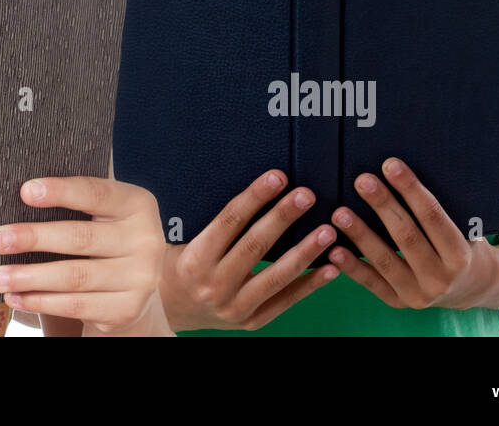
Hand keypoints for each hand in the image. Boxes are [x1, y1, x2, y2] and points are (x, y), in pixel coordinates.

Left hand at [0, 176, 165, 333]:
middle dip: (33, 238)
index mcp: (138, 204)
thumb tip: (22, 196)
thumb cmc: (106, 235)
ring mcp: (140, 278)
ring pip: (73, 277)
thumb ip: (76, 202)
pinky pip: (75, 305)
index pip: (95, 193)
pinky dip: (40, 302)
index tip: (24, 191)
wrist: (135, 282)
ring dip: (29, 277)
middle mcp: (146, 240)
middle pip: (80, 238)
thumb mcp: (104, 212)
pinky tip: (16, 297)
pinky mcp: (126, 309)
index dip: (60, 191)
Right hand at [158, 169, 338, 331]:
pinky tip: (330, 268)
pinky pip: (285, 301)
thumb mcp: (178, 240)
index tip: (277, 177)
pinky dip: (309, 285)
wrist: (167, 310)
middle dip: (283, 218)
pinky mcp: (251, 322)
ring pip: (276, 277)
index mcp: (195, 259)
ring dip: (305, 252)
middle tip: (306, 196)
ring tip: (327, 231)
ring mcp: (234, 307)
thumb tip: (243, 184)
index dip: (254, 197)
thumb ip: (207, 220)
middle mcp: (214, 285)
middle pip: (255, 246)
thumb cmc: (176, 264)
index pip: (229, 222)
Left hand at [327, 156, 496, 309]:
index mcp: (460, 256)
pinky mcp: (399, 302)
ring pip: (384, 261)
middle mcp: (440, 278)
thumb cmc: (464, 245)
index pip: (433, 217)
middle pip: (406, 236)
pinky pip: (371, 283)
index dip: (411, 190)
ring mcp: (419, 294)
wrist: (472, 288)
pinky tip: (334, 250)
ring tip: (339, 213)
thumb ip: (442, 208)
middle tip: (362, 180)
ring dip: (360, 235)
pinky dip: (352, 266)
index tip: (390, 165)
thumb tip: (401, 168)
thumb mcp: (467, 229)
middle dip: (382, 206)